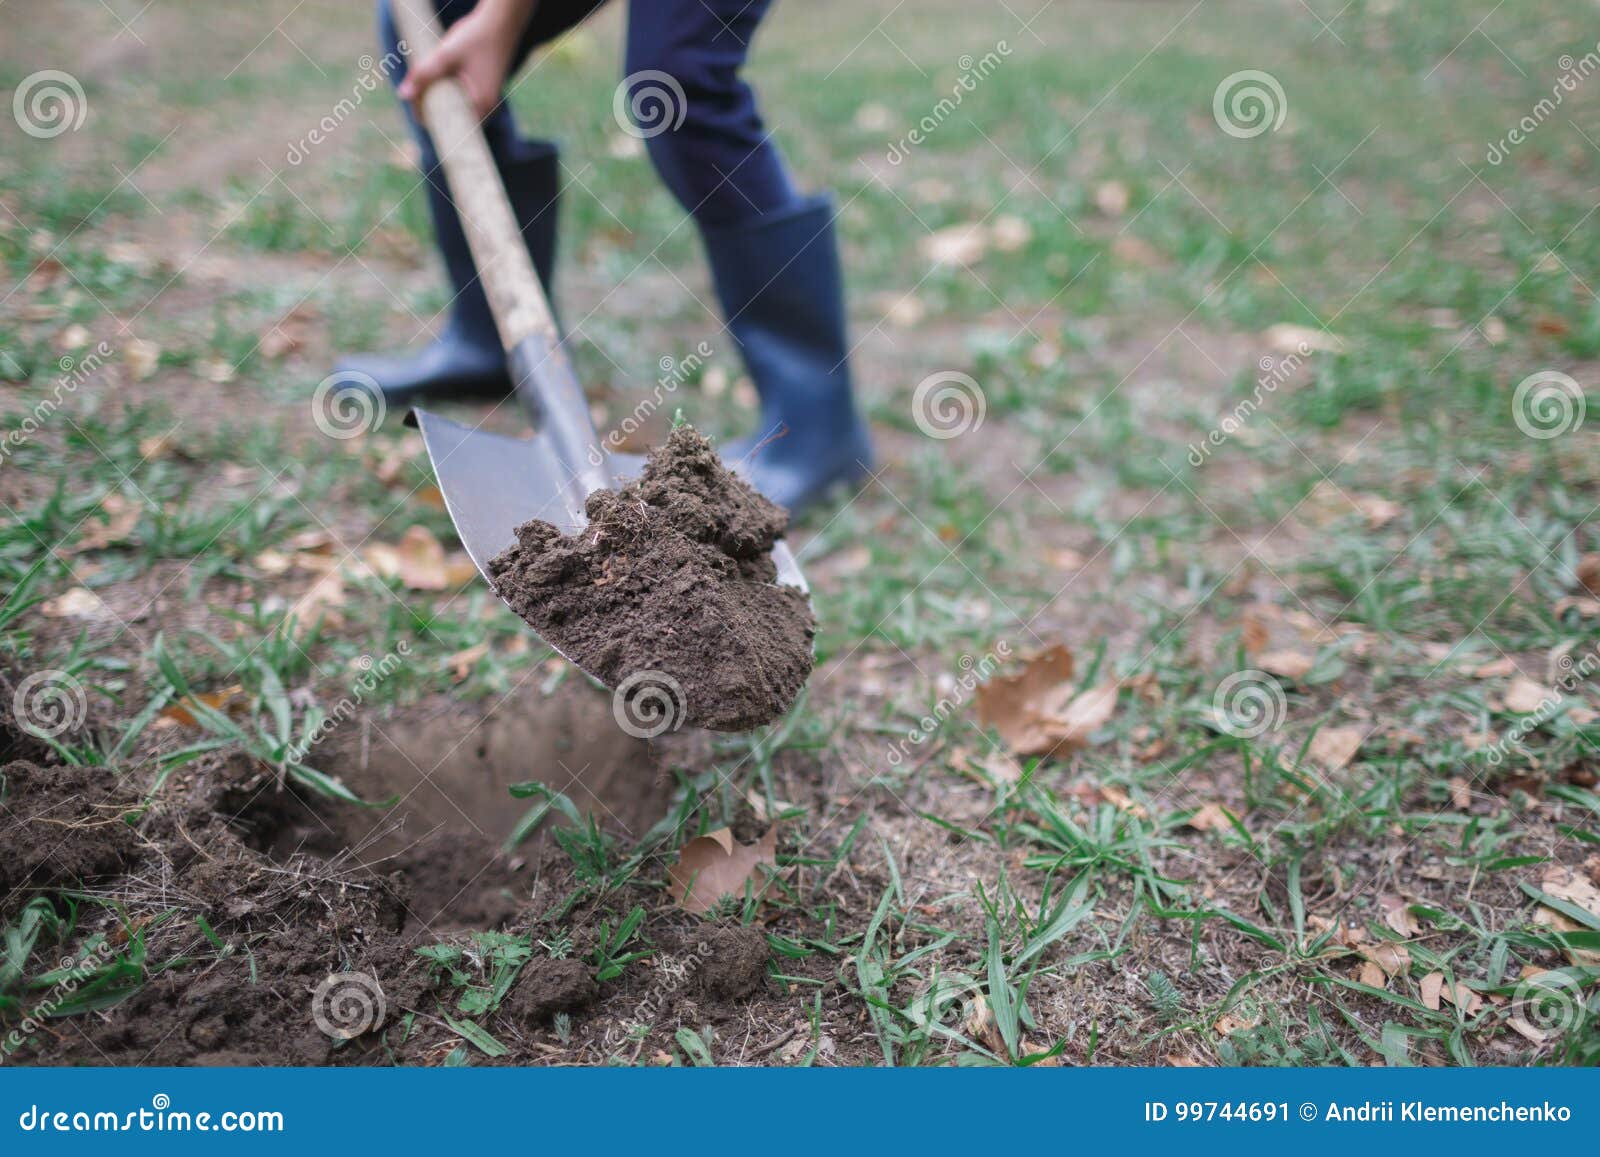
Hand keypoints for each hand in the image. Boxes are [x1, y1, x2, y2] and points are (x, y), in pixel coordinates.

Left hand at [397, 2, 525, 120]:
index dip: (426, 115)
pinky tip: (442, 76)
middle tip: (416, 85)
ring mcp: (486, 102)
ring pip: (454, 110)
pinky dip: (447, 93)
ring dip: (438, 98)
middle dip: (430, 106)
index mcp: (480, 107)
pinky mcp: (484, 92)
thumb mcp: (446, 55)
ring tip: (428, 81)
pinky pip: (461, 101)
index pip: (446, 127)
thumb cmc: (477, 37)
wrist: (503, 22)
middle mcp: (486, 110)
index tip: (413, 98)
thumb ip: (424, 75)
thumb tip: (402, 95)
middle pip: (449, 120)